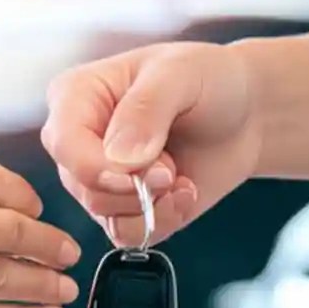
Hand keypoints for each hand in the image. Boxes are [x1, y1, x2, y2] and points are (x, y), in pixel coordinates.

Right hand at [42, 42, 260, 245]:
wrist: (244, 114)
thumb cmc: (208, 80)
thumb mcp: (180, 73)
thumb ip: (146, 108)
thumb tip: (120, 158)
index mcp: (76, 95)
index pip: (64, 143)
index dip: (98, 167)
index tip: (143, 170)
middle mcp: (78, 140)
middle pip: (83, 185)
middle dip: (135, 186)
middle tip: (171, 168)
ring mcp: (98, 178)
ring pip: (103, 213)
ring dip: (153, 202)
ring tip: (180, 176)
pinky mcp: (123, 208)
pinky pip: (126, 234)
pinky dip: (161, 221)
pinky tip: (183, 194)